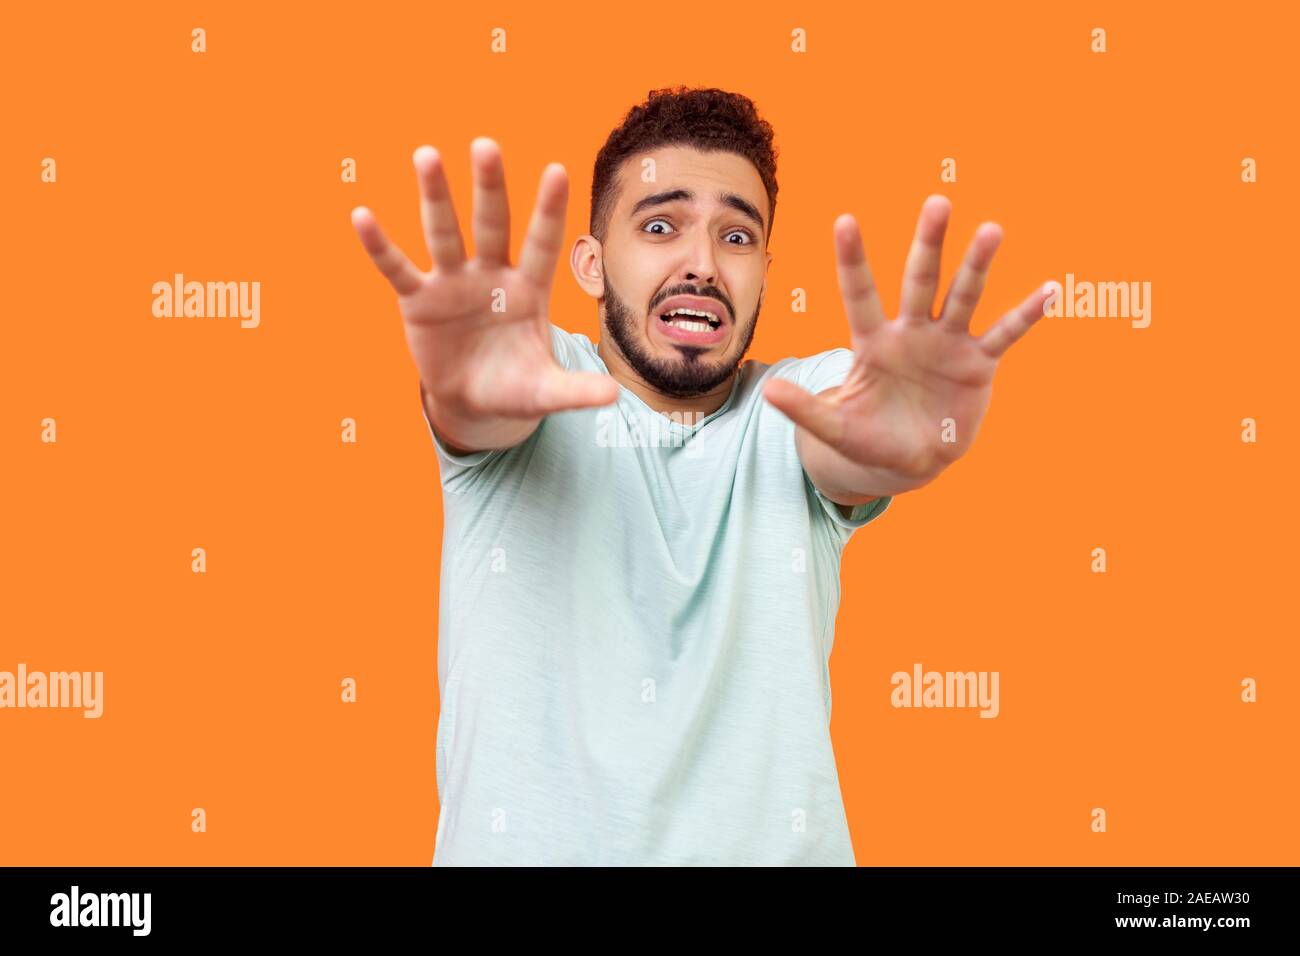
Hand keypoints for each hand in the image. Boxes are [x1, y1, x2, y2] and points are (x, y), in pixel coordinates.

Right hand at [351, 138, 617, 444]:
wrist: (472, 400)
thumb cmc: (515, 387)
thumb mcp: (544, 392)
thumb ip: (575, 390)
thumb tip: (613, 398)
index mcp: (528, 290)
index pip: (542, 244)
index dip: (549, 210)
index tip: (558, 170)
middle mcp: (491, 275)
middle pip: (492, 224)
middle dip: (489, 187)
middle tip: (486, 145)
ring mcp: (453, 283)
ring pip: (444, 233)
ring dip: (435, 196)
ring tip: (426, 155)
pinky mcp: (418, 299)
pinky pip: (397, 268)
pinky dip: (380, 246)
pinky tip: (362, 216)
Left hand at [763, 195, 1049, 489]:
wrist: (909, 460)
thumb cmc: (868, 438)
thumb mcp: (836, 428)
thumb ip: (807, 408)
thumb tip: (769, 389)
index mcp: (873, 342)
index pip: (859, 293)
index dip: (853, 260)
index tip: (845, 220)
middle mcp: (912, 332)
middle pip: (920, 280)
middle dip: (929, 243)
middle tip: (939, 202)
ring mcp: (947, 345)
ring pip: (964, 296)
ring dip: (978, 265)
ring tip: (992, 230)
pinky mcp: (978, 364)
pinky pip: (1004, 335)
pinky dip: (1025, 315)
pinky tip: (1050, 289)